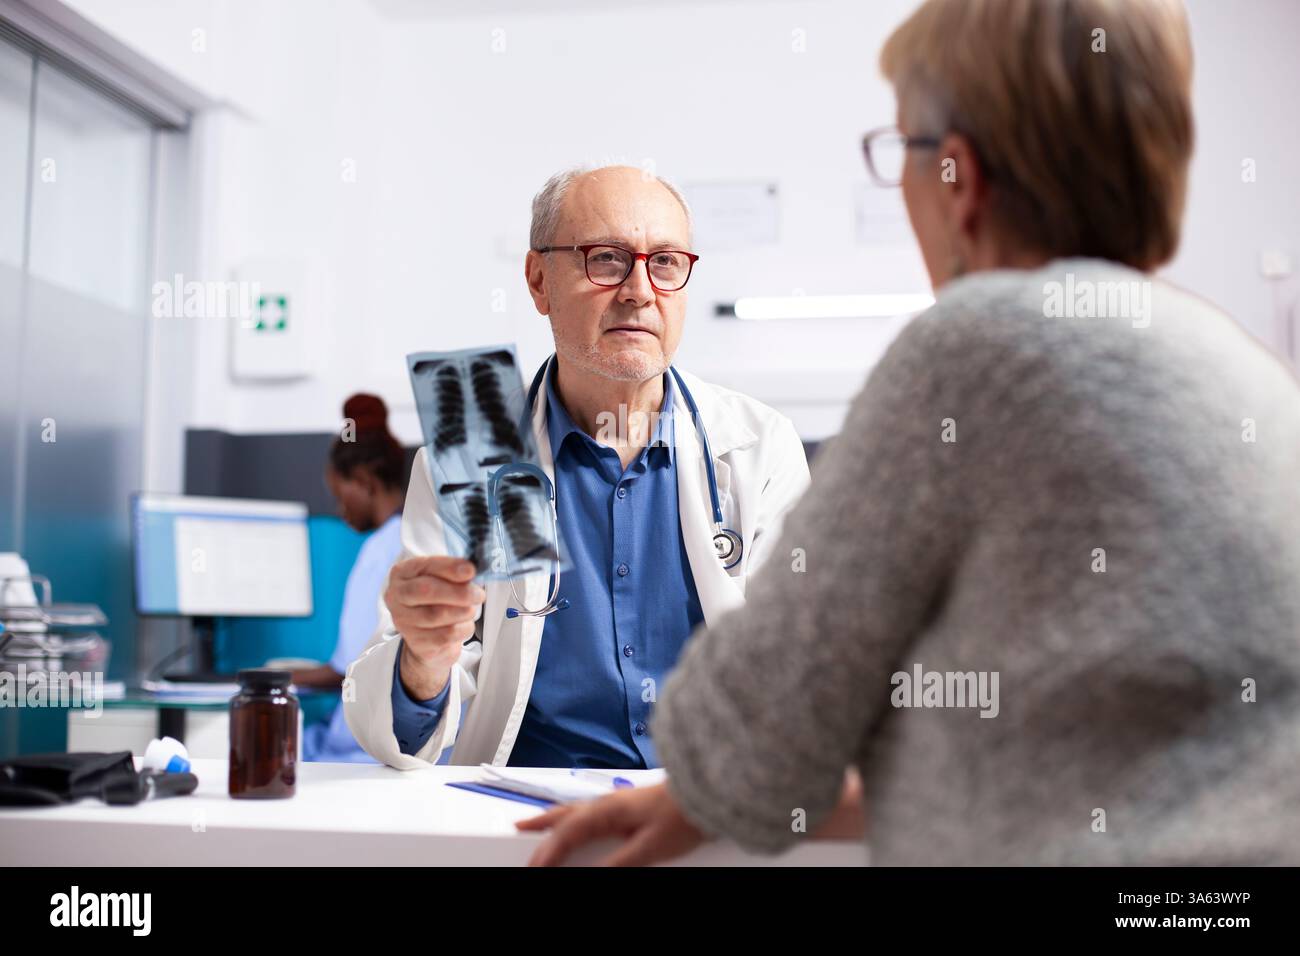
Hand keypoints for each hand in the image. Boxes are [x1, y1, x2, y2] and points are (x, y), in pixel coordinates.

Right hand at [384, 555, 485, 698]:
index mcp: (402, 573)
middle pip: (427, 590)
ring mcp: (403, 621)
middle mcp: (396, 596)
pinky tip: (463, 624)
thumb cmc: (435, 599)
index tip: (471, 570)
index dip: (449, 567)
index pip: (425, 566)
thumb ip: (452, 572)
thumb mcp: (440, 578)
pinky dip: (463, 628)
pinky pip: (446, 635)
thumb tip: (470, 571)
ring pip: (438, 615)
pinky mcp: (417, 643)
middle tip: (479, 594)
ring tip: (470, 609)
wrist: (426, 634)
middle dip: (459, 591)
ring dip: (464, 611)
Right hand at [516, 783, 705, 865]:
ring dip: (556, 819)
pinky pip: (592, 813)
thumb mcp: (648, 847)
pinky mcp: (629, 807)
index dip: (547, 851)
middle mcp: (608, 804)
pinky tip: (580, 826)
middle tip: (518, 830)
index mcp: (607, 810)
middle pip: (565, 815)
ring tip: (540, 826)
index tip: (532, 866)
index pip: (567, 832)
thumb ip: (618, 863)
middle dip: (540, 824)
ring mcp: (618, 803)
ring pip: (577, 812)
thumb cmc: (683, 814)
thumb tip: (592, 874)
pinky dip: (577, 819)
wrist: (708, 790)